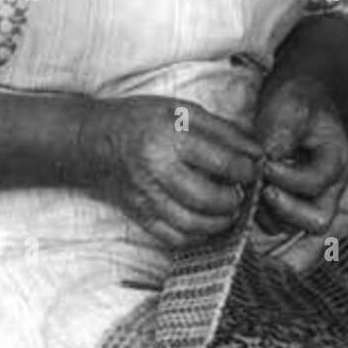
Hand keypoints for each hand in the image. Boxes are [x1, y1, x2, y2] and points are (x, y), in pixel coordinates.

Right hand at [81, 95, 261, 249]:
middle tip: (241, 192)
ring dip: (220, 222)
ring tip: (228, 209)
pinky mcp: (139, 215)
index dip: (247, 170)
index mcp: (171, 137)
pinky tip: (205, 222)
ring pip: (194, 224)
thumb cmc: (140, 119)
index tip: (253, 168)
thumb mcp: (181, 109)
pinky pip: (174, 237)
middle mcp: (157, 170)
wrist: (91, 140)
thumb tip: (256, 151)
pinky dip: (197, 235)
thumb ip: (222, 129)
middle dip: (235, 200)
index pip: (223, 163)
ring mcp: (146, 197)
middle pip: (210, 199)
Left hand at [254, 77, 347, 236]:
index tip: (264, 163)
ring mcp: (312, 197)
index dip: (288, 179)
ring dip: (270, 214)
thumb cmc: (296, 97)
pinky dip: (262, 214)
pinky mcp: (292, 202)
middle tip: (260, 190)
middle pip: (317, 220)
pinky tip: (247, 193)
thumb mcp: (291, 106)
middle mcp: (331, 186)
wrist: (292, 95)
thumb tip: (267, 164)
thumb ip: (282, 134)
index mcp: (338, 160)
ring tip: (250, 188)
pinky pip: (279, 223)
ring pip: (295, 227)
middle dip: (285, 210)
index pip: (316, 184)